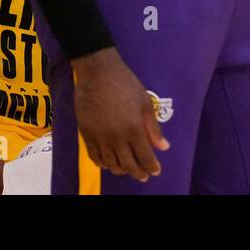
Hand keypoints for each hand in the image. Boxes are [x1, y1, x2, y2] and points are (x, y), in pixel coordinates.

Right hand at [71, 48, 168, 181]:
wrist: (98, 73)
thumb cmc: (126, 84)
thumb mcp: (145, 103)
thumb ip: (153, 128)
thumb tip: (164, 147)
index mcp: (133, 128)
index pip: (144, 156)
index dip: (151, 167)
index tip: (155, 171)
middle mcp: (116, 137)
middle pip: (127, 164)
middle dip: (138, 172)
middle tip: (143, 176)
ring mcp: (99, 137)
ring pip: (110, 163)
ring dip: (120, 170)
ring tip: (127, 170)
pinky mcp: (86, 134)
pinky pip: (94, 156)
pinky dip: (102, 164)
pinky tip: (108, 164)